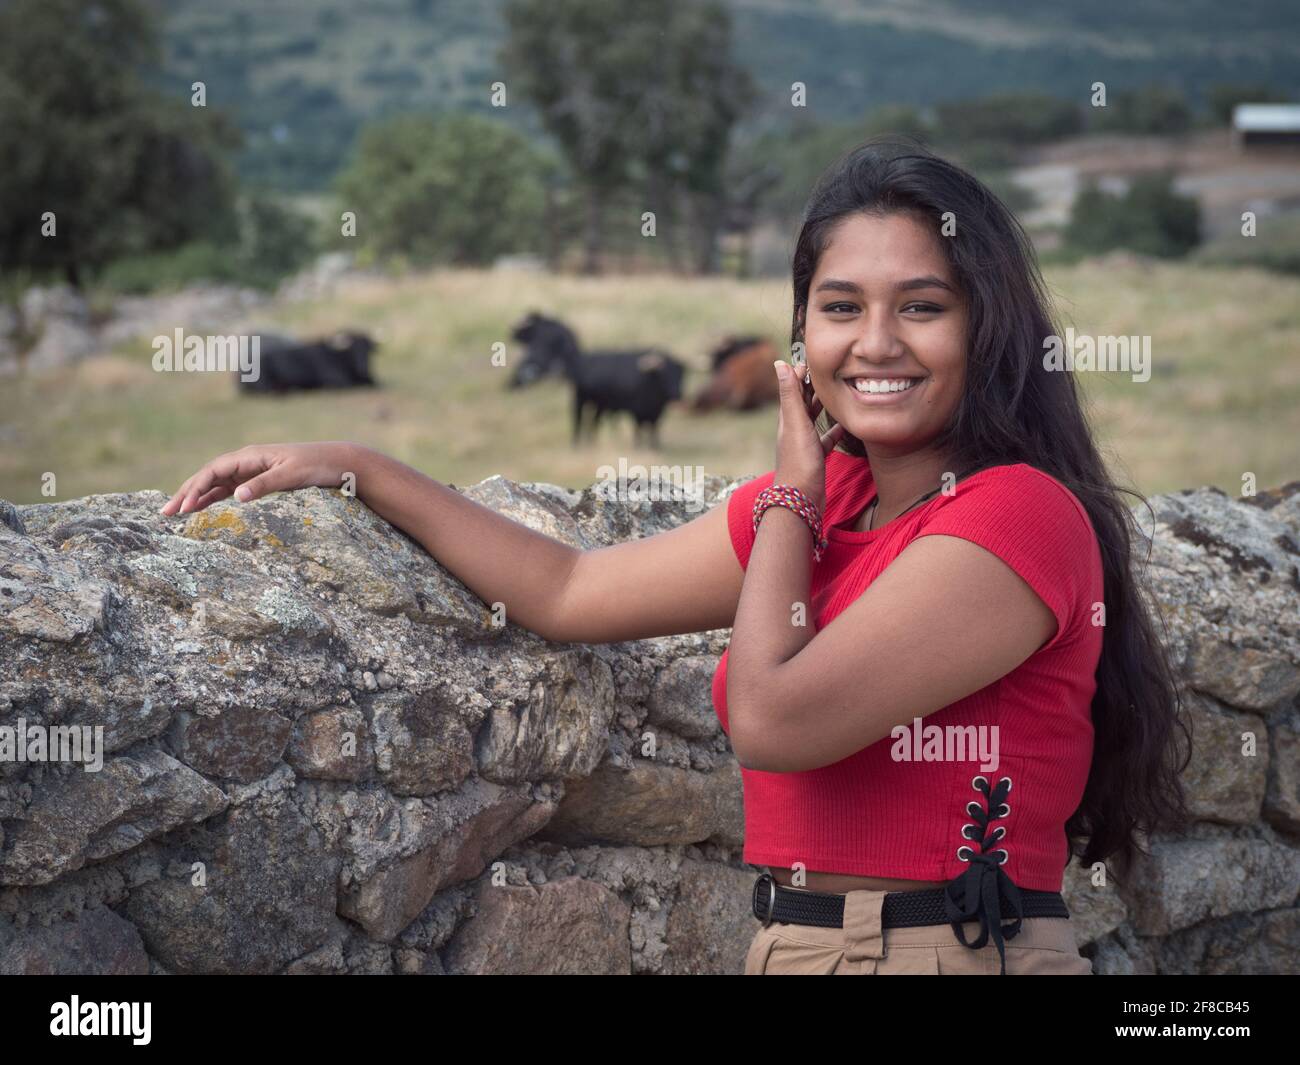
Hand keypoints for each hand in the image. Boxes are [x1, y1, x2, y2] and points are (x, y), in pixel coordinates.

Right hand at [158, 441, 361, 514]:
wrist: (338, 462)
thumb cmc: (317, 466)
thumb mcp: (293, 475)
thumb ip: (265, 484)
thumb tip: (237, 495)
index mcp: (251, 456)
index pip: (213, 470)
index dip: (195, 487)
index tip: (184, 506)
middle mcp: (247, 461)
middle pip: (208, 476)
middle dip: (186, 493)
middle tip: (165, 513)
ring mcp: (251, 470)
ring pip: (215, 483)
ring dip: (195, 497)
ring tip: (175, 514)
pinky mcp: (259, 480)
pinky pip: (229, 489)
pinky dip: (212, 498)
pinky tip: (201, 510)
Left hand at [772, 360, 843, 508]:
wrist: (800, 500)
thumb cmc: (799, 462)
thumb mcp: (796, 424)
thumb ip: (790, 394)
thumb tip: (779, 363)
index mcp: (788, 419)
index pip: (793, 388)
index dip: (802, 373)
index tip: (815, 357)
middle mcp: (794, 430)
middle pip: (803, 402)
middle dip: (814, 386)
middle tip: (831, 371)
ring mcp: (804, 444)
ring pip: (814, 419)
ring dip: (824, 406)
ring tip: (839, 392)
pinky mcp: (815, 458)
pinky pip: (826, 440)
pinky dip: (834, 431)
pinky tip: (845, 426)